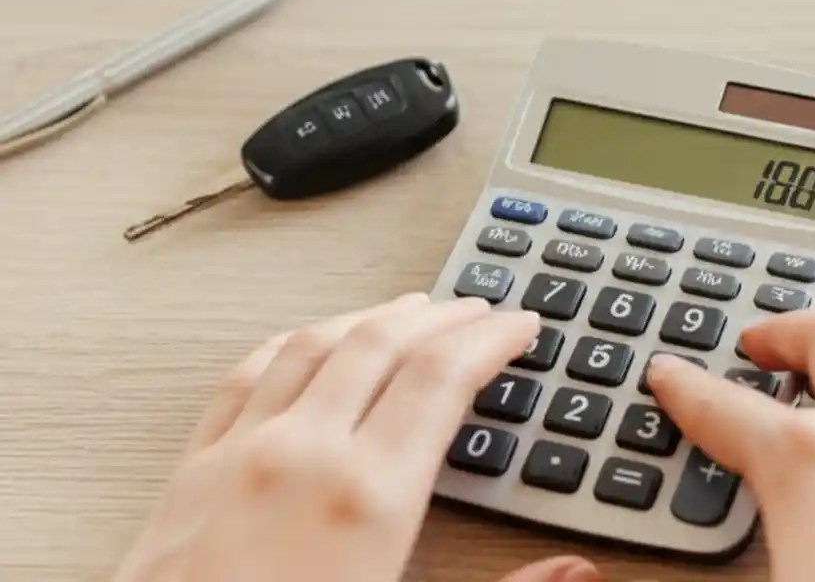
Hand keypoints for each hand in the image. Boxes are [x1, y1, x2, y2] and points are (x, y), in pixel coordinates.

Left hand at [113, 294, 600, 581]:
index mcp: (367, 500)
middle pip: (384, 345)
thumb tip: (572, 573)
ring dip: (371, 316)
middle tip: (478, 309)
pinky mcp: (192, 468)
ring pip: (316, 344)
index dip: (489, 339)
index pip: (443, 379)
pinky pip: (248, 372)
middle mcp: (303, 457)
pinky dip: (293, 340)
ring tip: (408, 308)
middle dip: (442, 317)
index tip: (518, 325)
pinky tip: (309, 337)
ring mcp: (241, 454)